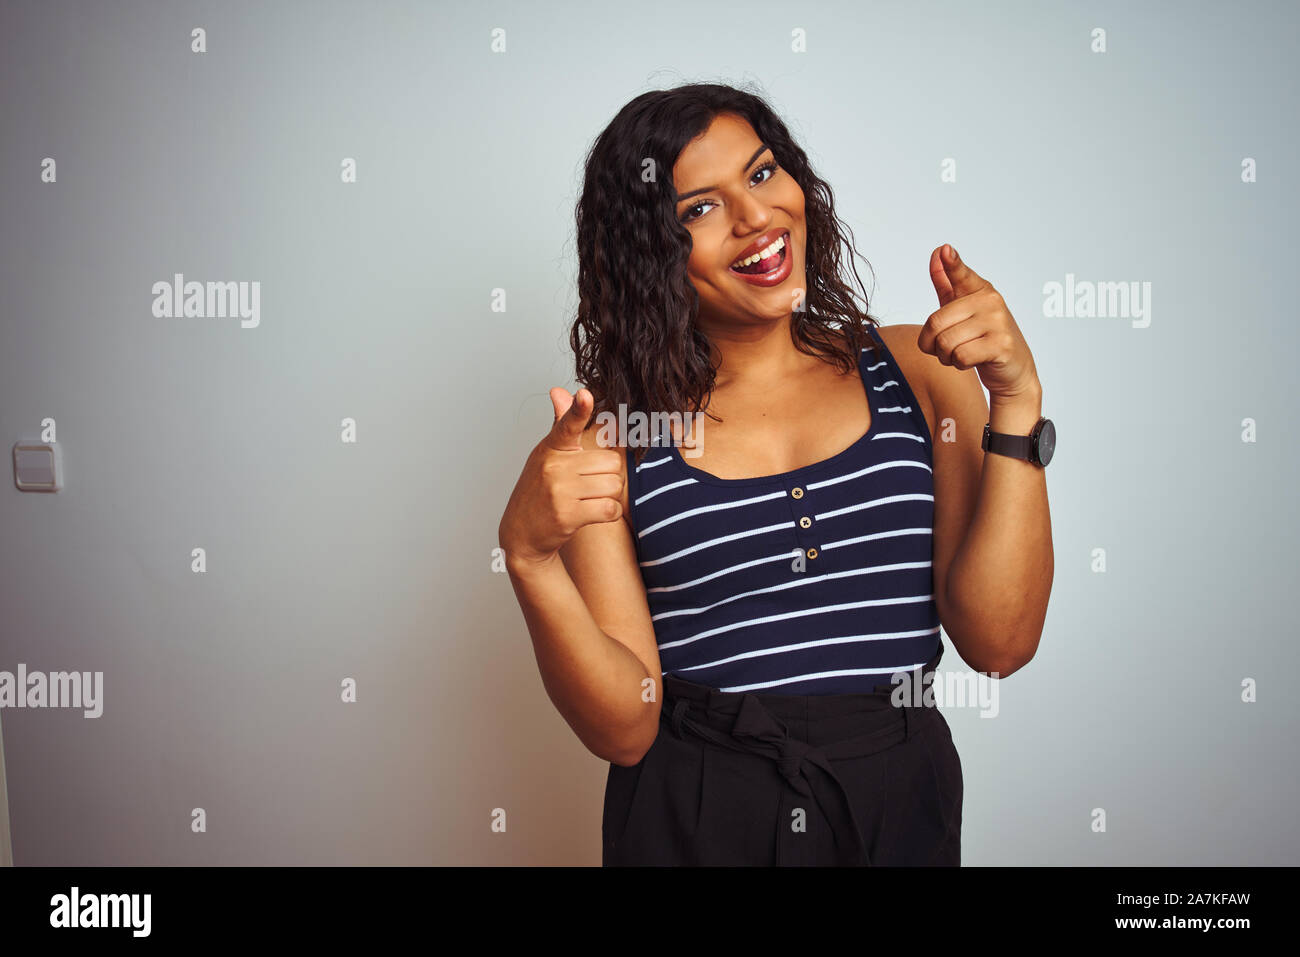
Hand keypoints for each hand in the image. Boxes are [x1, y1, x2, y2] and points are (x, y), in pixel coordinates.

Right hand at [497, 387, 625, 569]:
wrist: (521, 533)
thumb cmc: (538, 490)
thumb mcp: (545, 455)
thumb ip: (561, 425)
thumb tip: (559, 391)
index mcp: (551, 448)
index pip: (567, 424)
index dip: (579, 410)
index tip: (585, 395)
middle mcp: (554, 467)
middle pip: (612, 462)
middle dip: (609, 475)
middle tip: (590, 485)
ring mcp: (560, 491)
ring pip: (614, 485)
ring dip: (610, 496)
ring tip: (589, 499)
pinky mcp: (568, 515)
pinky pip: (610, 508)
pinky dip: (609, 513)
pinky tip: (594, 513)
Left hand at [917, 244, 1039, 401]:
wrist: (1014, 369)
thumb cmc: (983, 337)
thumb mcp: (963, 309)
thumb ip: (948, 282)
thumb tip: (940, 251)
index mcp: (980, 290)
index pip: (961, 274)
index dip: (952, 263)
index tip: (945, 250)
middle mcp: (991, 301)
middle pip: (935, 323)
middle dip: (932, 344)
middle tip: (945, 347)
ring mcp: (998, 322)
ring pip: (946, 343)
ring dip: (945, 356)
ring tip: (960, 354)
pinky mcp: (1001, 346)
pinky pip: (960, 357)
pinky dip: (959, 365)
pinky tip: (971, 361)